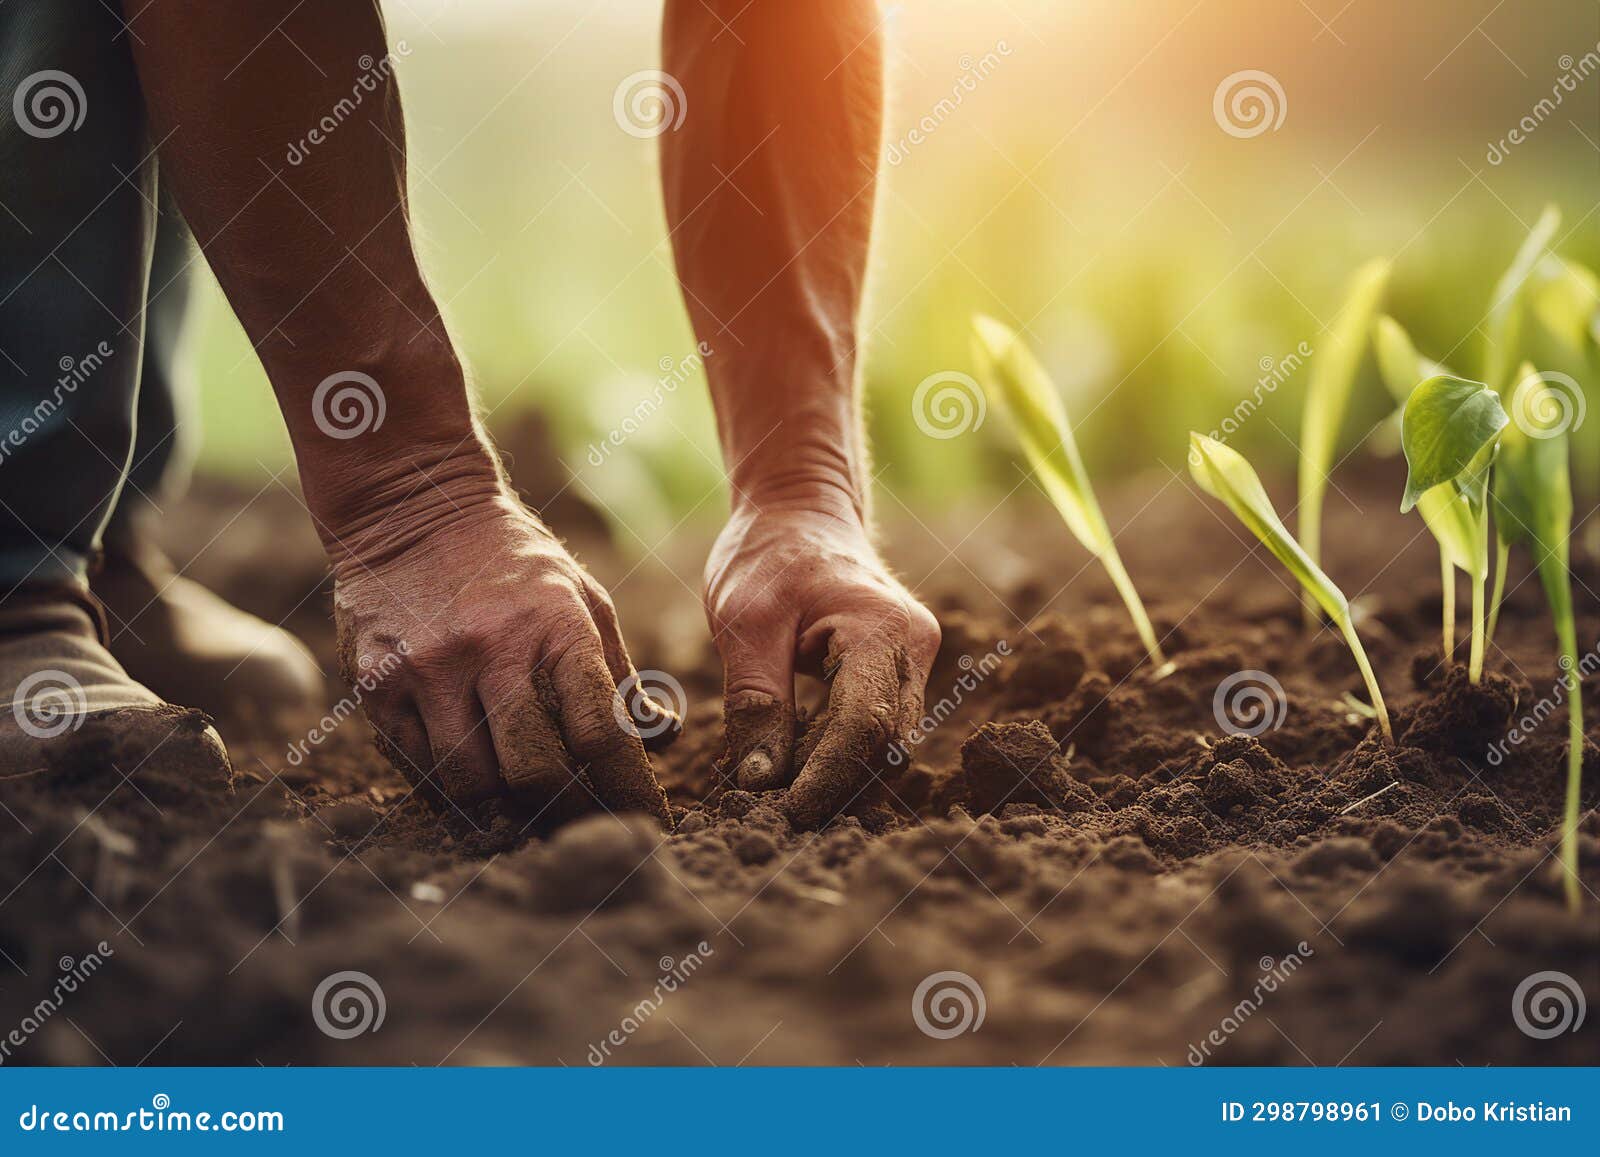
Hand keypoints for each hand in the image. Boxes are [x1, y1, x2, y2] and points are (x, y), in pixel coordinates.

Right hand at [330, 472, 675, 821]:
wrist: (412, 508)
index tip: (641, 819)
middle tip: (583, 826)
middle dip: (568, 811)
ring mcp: (427, 670)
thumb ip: (621, 672)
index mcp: (557, 625)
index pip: (600, 732)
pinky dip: (451, 789)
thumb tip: (662, 737)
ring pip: (470, 782)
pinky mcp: (376, 686)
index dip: (627, 789)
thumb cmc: (515, 562)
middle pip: (535, 770)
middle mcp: (489, 648)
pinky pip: (417, 768)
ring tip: (525, 814)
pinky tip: (474, 787)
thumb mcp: (583, 598)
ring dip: (503, 810)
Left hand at [705, 499, 939, 827]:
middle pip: (887, 745)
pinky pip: (878, 728)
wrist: (799, 510)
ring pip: (887, 745)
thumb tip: (760, 781)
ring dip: (838, 775)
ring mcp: (915, 661)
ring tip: (779, 794)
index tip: (788, 814)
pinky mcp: (900, 673)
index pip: (865, 725)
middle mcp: (915, 648)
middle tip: (776, 817)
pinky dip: (839, 755)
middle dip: (836, 786)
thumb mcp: (745, 623)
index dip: (829, 778)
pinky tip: (796, 768)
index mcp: (883, 629)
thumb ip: (756, 702)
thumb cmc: (769, 556)